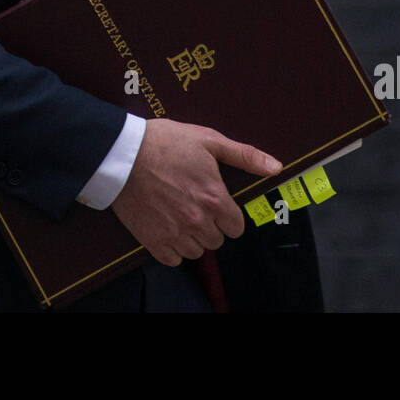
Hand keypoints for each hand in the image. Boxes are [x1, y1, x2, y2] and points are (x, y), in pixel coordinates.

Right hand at [110, 119, 280, 265]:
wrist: (123, 153)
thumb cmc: (165, 142)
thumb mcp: (209, 140)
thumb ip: (245, 156)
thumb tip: (276, 167)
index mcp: (215, 198)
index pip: (236, 227)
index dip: (227, 215)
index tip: (216, 204)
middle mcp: (198, 220)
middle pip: (216, 240)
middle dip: (210, 225)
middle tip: (194, 205)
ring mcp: (175, 233)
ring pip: (196, 251)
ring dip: (191, 237)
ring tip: (179, 215)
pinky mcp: (153, 240)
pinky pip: (173, 259)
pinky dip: (172, 248)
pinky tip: (166, 228)